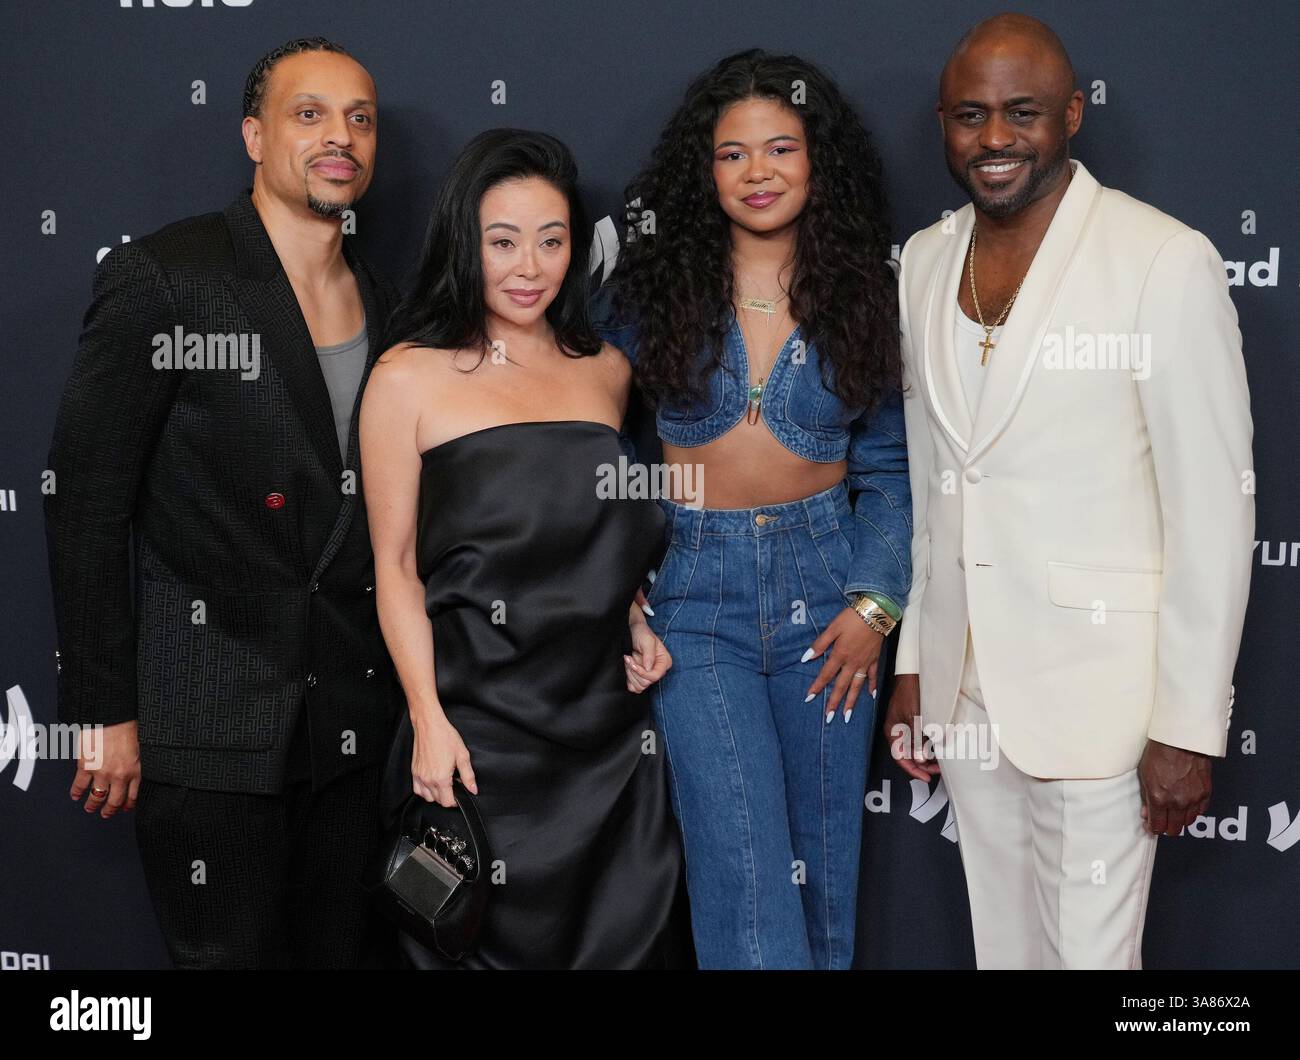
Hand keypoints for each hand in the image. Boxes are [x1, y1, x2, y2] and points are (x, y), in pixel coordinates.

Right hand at [70, 719, 139, 818]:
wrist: (110, 715)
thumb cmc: (127, 725)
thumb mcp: (140, 746)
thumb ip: (136, 761)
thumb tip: (133, 767)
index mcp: (135, 769)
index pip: (133, 795)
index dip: (129, 804)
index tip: (126, 808)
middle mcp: (119, 775)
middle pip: (114, 801)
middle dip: (110, 810)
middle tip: (107, 814)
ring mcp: (102, 773)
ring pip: (96, 797)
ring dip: (92, 805)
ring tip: (90, 808)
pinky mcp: (86, 767)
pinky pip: (80, 785)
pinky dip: (76, 792)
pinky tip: (76, 795)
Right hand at [411, 709, 476, 807]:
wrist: (429, 725)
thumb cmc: (445, 737)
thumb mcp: (462, 755)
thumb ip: (468, 776)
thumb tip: (473, 789)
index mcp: (441, 778)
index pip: (448, 802)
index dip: (456, 801)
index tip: (460, 794)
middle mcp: (428, 780)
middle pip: (438, 801)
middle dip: (448, 796)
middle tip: (454, 784)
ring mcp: (419, 776)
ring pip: (427, 797)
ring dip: (436, 795)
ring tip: (444, 783)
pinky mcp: (414, 772)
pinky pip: (417, 790)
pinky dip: (424, 790)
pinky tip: (432, 782)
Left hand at [626, 603, 671, 692]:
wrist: (633, 631)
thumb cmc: (642, 633)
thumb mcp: (647, 640)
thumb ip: (649, 654)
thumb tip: (648, 668)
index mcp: (664, 662)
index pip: (655, 676)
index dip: (642, 673)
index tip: (632, 663)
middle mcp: (658, 670)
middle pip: (646, 683)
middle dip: (634, 671)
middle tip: (628, 658)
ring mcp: (649, 675)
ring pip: (639, 686)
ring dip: (630, 674)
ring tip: (628, 660)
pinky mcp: (640, 677)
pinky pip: (634, 688)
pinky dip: (628, 679)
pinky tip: (627, 668)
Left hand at [802, 607, 883, 721]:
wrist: (876, 611)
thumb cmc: (851, 617)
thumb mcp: (832, 628)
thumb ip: (820, 644)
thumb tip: (806, 658)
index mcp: (840, 654)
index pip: (826, 674)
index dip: (817, 686)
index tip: (809, 698)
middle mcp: (852, 663)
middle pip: (841, 686)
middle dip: (834, 702)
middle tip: (829, 718)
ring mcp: (865, 662)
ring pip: (857, 686)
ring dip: (851, 701)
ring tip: (847, 715)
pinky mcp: (875, 659)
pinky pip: (873, 676)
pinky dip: (872, 686)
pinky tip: (871, 696)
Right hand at [885, 673, 940, 781]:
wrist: (913, 673)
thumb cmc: (910, 692)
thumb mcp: (914, 716)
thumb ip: (917, 738)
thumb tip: (921, 760)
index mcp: (892, 732)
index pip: (900, 758)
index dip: (913, 770)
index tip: (927, 777)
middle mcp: (898, 732)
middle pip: (909, 755)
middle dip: (922, 765)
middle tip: (938, 771)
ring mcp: (906, 727)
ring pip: (916, 749)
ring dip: (926, 756)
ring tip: (940, 762)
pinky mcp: (915, 722)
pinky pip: (921, 740)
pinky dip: (929, 746)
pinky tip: (938, 749)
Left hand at [1138, 738, 1211, 835]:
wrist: (1181, 740)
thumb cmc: (1160, 753)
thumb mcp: (1144, 775)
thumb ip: (1146, 798)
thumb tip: (1146, 814)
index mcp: (1159, 798)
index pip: (1158, 827)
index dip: (1154, 828)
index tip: (1152, 825)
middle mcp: (1178, 802)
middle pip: (1174, 829)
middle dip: (1167, 827)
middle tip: (1163, 820)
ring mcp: (1193, 798)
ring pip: (1188, 822)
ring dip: (1180, 819)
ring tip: (1174, 810)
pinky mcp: (1206, 793)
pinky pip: (1200, 811)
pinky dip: (1193, 811)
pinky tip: (1186, 804)